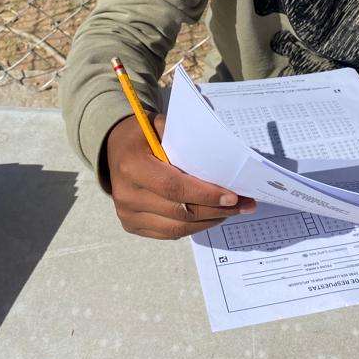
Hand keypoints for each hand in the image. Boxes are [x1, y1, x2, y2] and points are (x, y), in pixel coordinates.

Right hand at [105, 113, 255, 238]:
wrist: (114, 148)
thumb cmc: (142, 134)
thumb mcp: (159, 126)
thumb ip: (185, 140)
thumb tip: (223, 158)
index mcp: (132, 166)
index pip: (174, 187)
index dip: (205, 194)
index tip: (232, 196)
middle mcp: (126, 195)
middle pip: (179, 211)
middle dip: (216, 210)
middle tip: (244, 204)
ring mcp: (127, 214)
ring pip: (177, 227)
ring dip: (209, 221)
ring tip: (233, 211)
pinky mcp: (132, 225)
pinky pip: (169, 233)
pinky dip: (194, 226)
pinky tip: (212, 217)